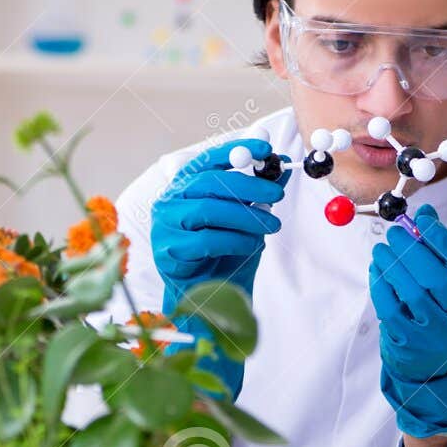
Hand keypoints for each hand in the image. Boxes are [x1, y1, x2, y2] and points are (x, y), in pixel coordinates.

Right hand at [151, 138, 288, 302]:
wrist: (210, 297)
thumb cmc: (225, 254)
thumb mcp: (247, 219)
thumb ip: (259, 192)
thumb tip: (282, 164)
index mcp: (185, 186)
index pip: (208, 160)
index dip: (236, 150)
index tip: (266, 149)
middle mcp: (169, 201)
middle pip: (208, 183)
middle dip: (247, 186)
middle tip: (276, 195)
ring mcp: (164, 226)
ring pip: (208, 211)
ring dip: (246, 218)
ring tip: (271, 227)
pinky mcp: (168, 252)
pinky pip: (207, 241)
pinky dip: (236, 241)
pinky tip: (252, 246)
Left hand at [368, 204, 446, 437]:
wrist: (435, 360)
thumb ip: (444, 249)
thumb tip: (425, 212)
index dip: (441, 239)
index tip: (422, 219)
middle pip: (435, 278)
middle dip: (411, 249)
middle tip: (394, 232)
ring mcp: (435, 336)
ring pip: (410, 292)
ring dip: (391, 263)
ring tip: (382, 248)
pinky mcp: (409, 344)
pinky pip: (390, 308)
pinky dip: (380, 284)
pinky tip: (377, 270)